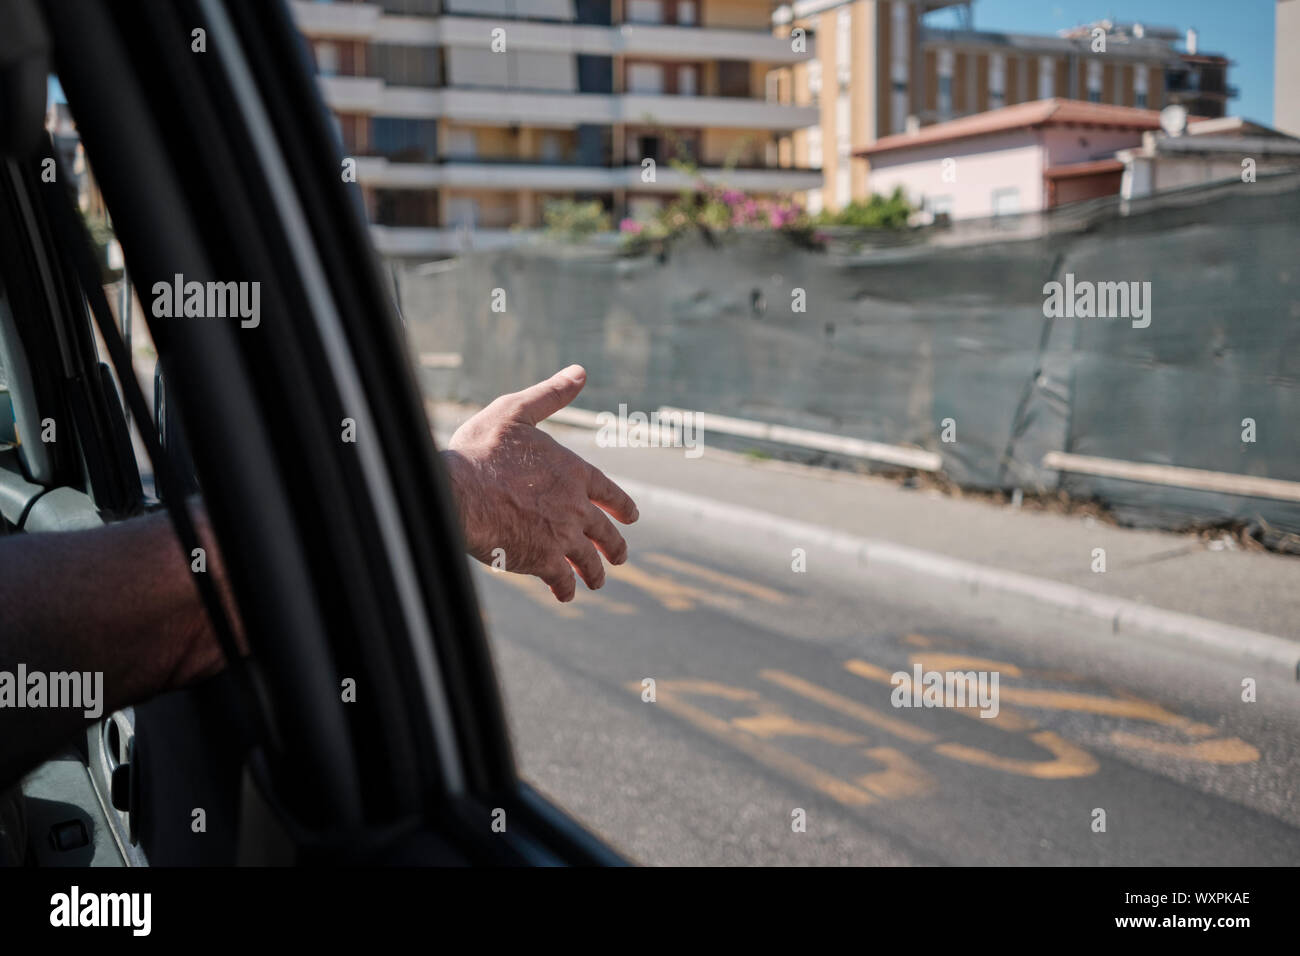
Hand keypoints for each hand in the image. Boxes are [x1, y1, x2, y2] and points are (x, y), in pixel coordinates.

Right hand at [441, 365, 638, 601]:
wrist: (459, 491)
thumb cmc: (482, 450)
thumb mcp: (517, 411)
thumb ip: (550, 396)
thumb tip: (580, 372)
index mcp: (574, 472)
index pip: (608, 492)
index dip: (622, 505)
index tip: (631, 517)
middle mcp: (576, 507)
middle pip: (605, 531)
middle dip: (614, 546)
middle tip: (619, 557)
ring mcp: (562, 536)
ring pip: (589, 560)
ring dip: (595, 572)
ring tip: (596, 582)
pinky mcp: (543, 560)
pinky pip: (562, 580)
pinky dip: (566, 588)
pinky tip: (566, 595)